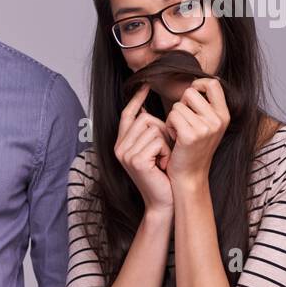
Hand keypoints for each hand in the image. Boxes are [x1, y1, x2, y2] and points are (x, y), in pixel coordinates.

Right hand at [115, 84, 174, 213]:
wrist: (163, 202)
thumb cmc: (162, 175)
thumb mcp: (154, 150)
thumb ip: (149, 132)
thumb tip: (150, 112)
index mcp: (121, 144)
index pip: (128, 114)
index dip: (137, 99)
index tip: (146, 85)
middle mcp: (119, 147)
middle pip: (144, 119)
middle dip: (162, 130)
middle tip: (164, 152)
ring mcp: (125, 154)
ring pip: (153, 128)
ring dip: (165, 142)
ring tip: (163, 160)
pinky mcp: (136, 160)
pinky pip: (157, 141)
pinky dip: (166, 151)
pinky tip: (163, 164)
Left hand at [163, 78, 228, 185]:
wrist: (190, 175)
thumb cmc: (193, 148)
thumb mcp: (207, 125)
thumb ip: (206, 106)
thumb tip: (198, 82)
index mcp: (224, 115)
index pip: (214, 83)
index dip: (198, 84)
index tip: (191, 96)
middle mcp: (218, 120)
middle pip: (191, 92)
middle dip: (181, 103)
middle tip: (182, 121)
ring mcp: (206, 127)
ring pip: (178, 105)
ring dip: (173, 117)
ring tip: (179, 132)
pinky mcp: (191, 135)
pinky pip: (172, 116)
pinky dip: (169, 126)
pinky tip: (175, 138)